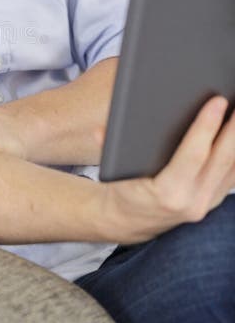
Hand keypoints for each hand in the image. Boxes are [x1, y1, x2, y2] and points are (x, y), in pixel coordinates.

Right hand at [104, 95, 234, 243]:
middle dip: (233, 126)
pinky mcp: (213, 200)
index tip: (217, 101)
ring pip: (233, 166)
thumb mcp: (113, 170)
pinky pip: (233, 174)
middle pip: (222, 158)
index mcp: (167, 195)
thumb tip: (102, 130)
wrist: (128, 221)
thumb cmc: (121, 189)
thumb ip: (108, 149)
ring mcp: (206, 204)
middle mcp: (192, 203)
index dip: (206, 126)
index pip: (194, 155)